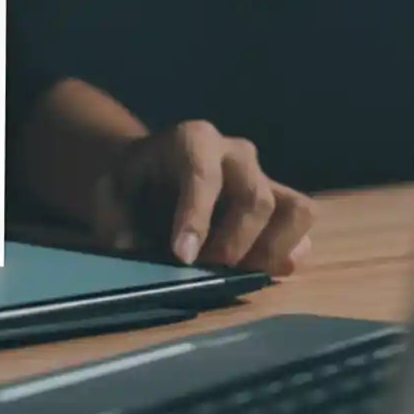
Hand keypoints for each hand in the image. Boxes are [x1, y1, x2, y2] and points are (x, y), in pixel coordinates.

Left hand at [93, 121, 316, 274]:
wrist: (153, 176)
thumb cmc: (134, 183)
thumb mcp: (111, 190)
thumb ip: (114, 215)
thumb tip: (129, 246)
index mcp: (192, 139)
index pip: (202, 175)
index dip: (196, 218)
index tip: (183, 256)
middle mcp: (237, 153)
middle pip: (256, 198)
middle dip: (233, 243)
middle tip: (204, 270)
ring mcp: (266, 176)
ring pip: (295, 210)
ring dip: (270, 250)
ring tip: (236, 273)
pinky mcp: (282, 202)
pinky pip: (302, 227)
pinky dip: (287, 253)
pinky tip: (259, 270)